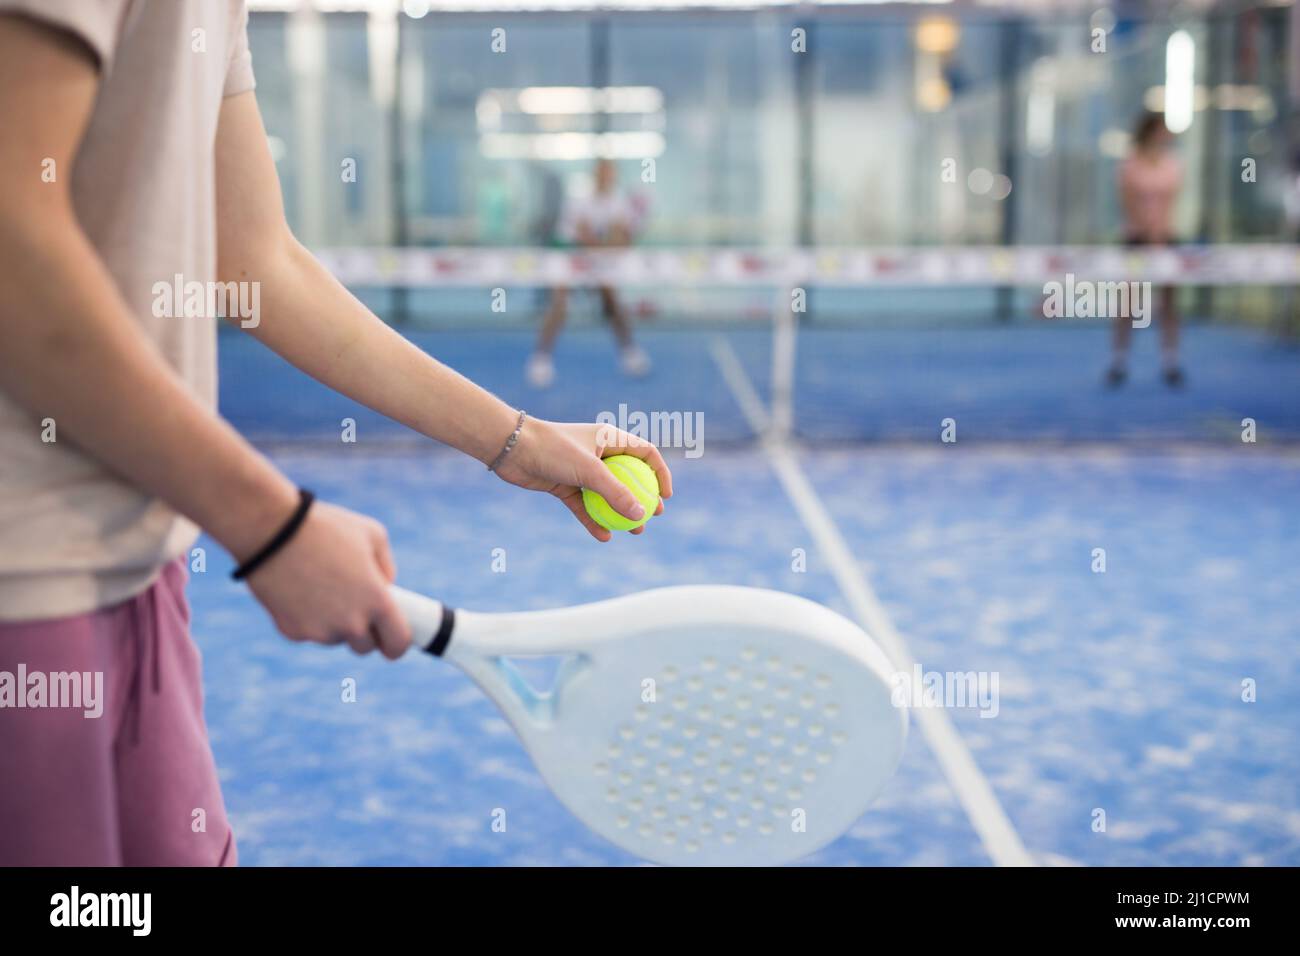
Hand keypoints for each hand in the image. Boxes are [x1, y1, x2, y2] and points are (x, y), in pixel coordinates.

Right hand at [243, 501, 410, 657]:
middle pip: (365, 647)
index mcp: (377, 601)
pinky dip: (308, 619)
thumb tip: (387, 587)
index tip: (391, 639)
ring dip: (335, 624)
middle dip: (364, 631)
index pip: (397, 643)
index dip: (397, 643)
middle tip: (355, 606)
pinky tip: (300, 590)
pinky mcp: (293, 632)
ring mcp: (320, 631)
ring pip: (335, 638)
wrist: (270, 530)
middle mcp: (350, 623)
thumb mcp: (372, 535)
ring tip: (322, 587)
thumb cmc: (325, 528)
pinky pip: (309, 633)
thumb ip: (386, 567)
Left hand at [493, 419, 673, 540]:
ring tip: (634, 532)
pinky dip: (594, 520)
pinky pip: (585, 506)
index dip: (659, 473)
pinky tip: (604, 537)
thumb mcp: (590, 471)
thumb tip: (641, 515)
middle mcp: (597, 453)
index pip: (645, 453)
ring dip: (620, 514)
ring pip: (607, 495)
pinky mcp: (564, 486)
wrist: (511, 449)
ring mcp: (581, 471)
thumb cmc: (553, 449)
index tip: (665, 495)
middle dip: (643, 499)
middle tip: (652, 517)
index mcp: (609, 439)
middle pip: (629, 477)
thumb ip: (617, 493)